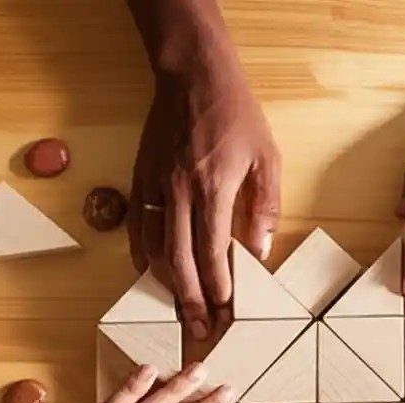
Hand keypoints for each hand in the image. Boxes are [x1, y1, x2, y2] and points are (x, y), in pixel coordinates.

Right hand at [128, 65, 280, 339]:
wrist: (193, 75)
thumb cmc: (235, 114)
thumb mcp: (266, 156)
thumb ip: (264, 206)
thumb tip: (259, 250)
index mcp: (214, 187)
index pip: (213, 250)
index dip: (218, 285)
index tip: (224, 310)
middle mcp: (180, 191)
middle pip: (181, 259)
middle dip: (191, 298)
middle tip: (200, 327)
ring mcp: (156, 185)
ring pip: (154, 247)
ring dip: (166, 283)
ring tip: (178, 307)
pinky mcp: (141, 177)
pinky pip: (137, 225)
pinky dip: (141, 253)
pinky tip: (149, 270)